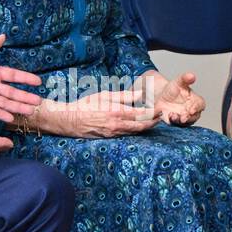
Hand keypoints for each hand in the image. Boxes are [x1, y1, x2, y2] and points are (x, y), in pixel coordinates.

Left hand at [0, 34, 42, 121]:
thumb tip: (3, 36)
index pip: (13, 75)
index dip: (25, 79)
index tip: (38, 82)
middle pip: (13, 92)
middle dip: (25, 97)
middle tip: (38, 102)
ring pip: (6, 103)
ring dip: (17, 107)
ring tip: (30, 111)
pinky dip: (1, 114)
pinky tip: (12, 118)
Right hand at [34, 89, 159, 138]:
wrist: (70, 120)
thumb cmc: (86, 105)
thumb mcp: (105, 95)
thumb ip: (124, 96)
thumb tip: (140, 94)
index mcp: (117, 112)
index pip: (141, 114)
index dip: (153, 113)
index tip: (160, 109)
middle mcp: (117, 125)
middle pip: (141, 126)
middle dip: (153, 122)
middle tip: (161, 117)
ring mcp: (114, 133)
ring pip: (135, 132)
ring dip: (146, 127)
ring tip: (154, 121)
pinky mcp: (110, 137)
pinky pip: (127, 135)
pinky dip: (135, 130)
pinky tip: (139, 126)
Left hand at [144, 71, 205, 125]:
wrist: (161, 95)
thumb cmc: (173, 89)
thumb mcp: (179, 82)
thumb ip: (185, 78)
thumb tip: (192, 75)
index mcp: (194, 100)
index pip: (200, 104)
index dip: (197, 108)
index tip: (191, 110)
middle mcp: (190, 110)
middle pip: (195, 116)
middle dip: (189, 118)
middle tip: (183, 117)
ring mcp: (183, 116)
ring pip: (186, 122)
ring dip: (180, 121)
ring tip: (173, 116)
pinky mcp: (175, 121)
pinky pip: (177, 124)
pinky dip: (173, 122)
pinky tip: (169, 117)